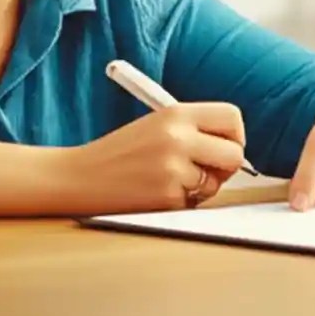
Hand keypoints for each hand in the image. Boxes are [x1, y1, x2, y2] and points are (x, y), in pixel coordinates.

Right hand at [56, 103, 245, 213]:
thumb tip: (234, 148)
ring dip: (201, 188)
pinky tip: (156, 193)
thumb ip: (194, 130)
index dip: (235, 135)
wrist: (79, 177)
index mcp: (176, 113)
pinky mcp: (167, 196)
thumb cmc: (120, 152)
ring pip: (215, 183)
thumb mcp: (157, 125)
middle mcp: (178, 137)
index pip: (231, 117)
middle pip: (234, 154)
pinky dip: (181, 201)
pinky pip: (194, 202)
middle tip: (209, 171)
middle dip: (227, 167)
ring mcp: (173, 168)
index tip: (226, 146)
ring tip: (170, 180)